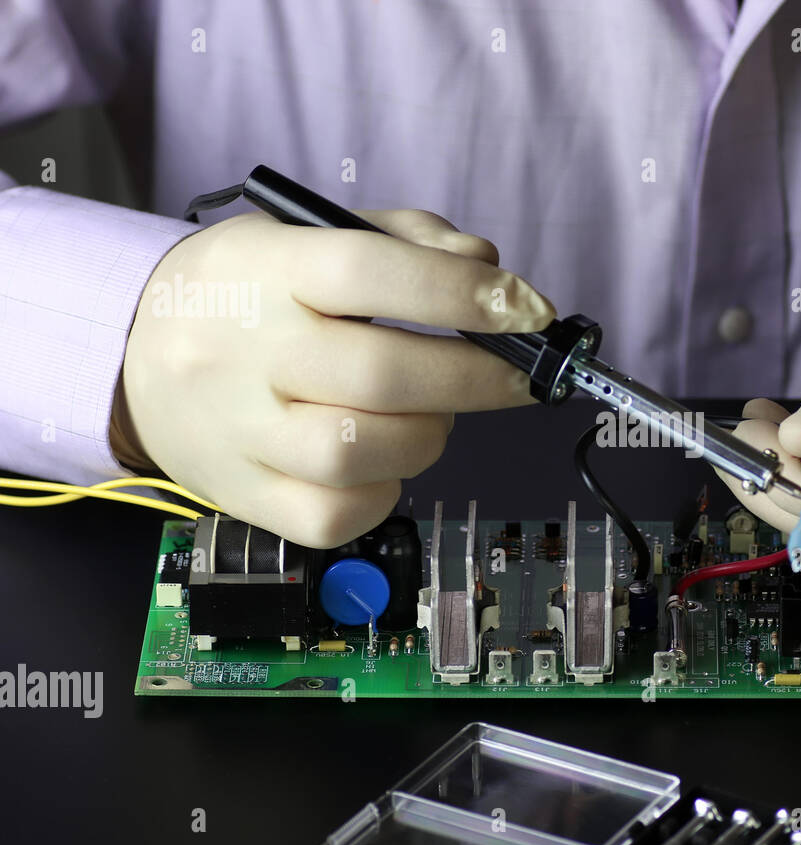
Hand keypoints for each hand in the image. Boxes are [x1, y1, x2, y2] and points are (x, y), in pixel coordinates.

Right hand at [111, 209, 554, 546]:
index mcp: (265, 270)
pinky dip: (385, 492)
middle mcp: (244, 352)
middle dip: (477, 378)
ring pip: (359, 453)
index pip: (369, 270)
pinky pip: (334, 515)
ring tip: (432, 415)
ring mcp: (238, 432)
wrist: (134, 355)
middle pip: (380, 375)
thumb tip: (488, 265)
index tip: (530, 308)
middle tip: (517, 377)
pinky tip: (386, 461)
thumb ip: (406, 241)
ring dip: (429, 436)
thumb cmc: (250, 293)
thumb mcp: (310, 236)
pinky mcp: (242, 497)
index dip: (463, 292)